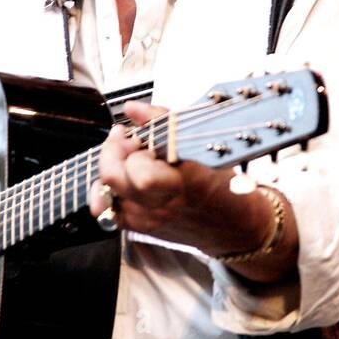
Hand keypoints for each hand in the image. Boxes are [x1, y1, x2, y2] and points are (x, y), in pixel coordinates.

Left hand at [88, 100, 232, 250]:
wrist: (232, 226)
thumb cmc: (221, 183)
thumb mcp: (202, 146)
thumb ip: (163, 122)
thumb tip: (133, 108)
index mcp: (185, 182)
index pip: (141, 173)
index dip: (128, 147)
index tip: (130, 132)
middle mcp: (163, 205)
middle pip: (114, 178)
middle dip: (112, 153)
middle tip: (122, 141)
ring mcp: (149, 220)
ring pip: (106, 191)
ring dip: (112, 170)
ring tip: (127, 160)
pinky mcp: (139, 230)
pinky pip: (107, 209)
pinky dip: (110, 191)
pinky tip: (126, 180)